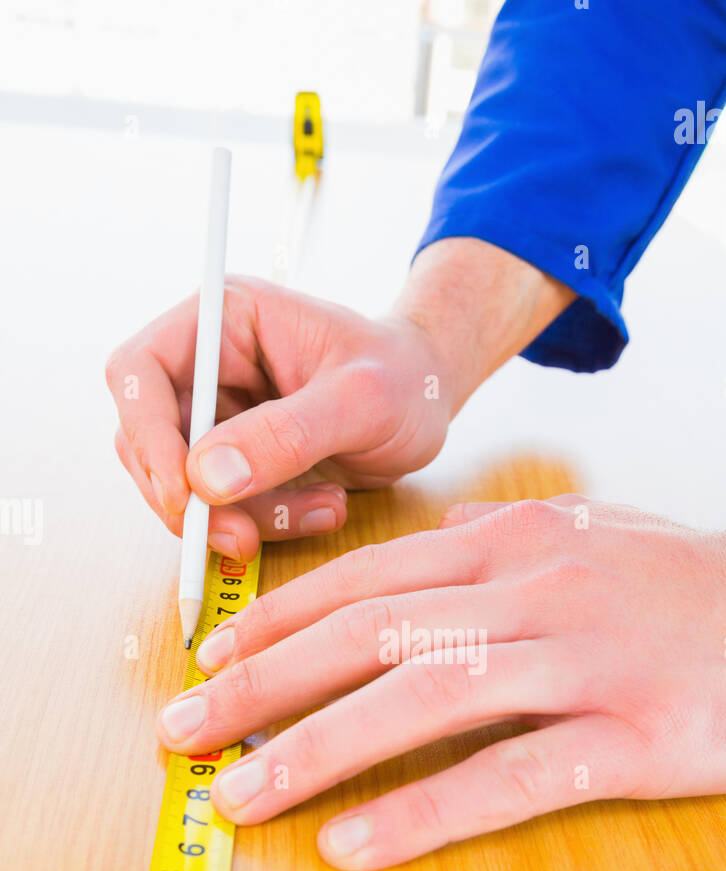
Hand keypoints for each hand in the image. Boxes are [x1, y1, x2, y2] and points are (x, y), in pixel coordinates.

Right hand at [106, 241, 574, 559]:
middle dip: (192, 502)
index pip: (139, 372)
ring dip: (241, 519)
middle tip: (242, 538)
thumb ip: (287, 435)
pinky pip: (225, 511)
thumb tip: (206, 478)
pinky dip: (268, 525)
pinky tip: (325, 508)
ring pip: (183, 488)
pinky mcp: (237, 464)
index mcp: (224, 321)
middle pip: (148, 443)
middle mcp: (207, 368)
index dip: (147, 437)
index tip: (184, 496)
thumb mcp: (362, 401)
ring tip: (321, 508)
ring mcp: (218, 419)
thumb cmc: (404, 380)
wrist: (429, 404)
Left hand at [154, 491, 725, 869]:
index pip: (367, 578)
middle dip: (259, 687)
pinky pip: (508, 778)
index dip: (276, 622)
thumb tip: (390, 611)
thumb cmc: (685, 585)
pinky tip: (353, 846)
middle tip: (178, 735)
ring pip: (423, 700)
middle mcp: (535, 591)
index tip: (209, 663)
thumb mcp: (578, 542)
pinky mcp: (632, 738)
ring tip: (238, 798)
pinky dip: (422, 812)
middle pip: (369, 635)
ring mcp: (584, 662)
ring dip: (315, 751)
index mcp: (513, 542)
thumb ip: (487, 567)